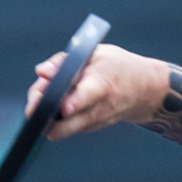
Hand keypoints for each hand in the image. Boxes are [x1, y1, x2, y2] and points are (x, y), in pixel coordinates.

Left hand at [26, 42, 167, 139]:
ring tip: (47, 91)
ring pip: (59, 128)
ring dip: (45, 112)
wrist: (145, 91)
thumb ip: (65, 60)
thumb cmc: (117, 67)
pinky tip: (58, 97)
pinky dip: (54, 113)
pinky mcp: (88, 128)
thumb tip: (41, 72)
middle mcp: (97, 109)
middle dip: (43, 115)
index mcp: (102, 84)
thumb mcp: (96, 53)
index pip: (86, 96)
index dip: (73, 103)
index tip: (62, 107)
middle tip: (36, 97)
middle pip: (65, 125)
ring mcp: (92, 122)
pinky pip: (63, 124)